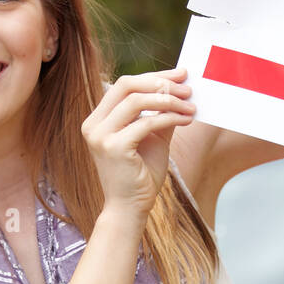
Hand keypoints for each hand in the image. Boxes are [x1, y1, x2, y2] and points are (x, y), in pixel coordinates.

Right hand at [81, 69, 195, 220]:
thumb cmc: (141, 175)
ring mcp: (100, 135)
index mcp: (98, 119)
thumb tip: (180, 88)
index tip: (180, 75)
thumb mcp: (153, 137)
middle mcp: (94, 124)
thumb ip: (160, 113)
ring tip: (190, 106)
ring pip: (136, 101)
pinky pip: (146, 122)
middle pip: (127, 85)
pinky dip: (169, 117)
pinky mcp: (114, 147)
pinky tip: (186, 120)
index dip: (154, 76)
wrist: (130, 208)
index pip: (125, 85)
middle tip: (187, 88)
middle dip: (160, 82)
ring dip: (168, 100)